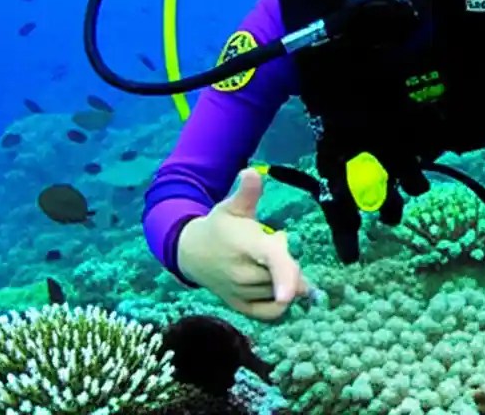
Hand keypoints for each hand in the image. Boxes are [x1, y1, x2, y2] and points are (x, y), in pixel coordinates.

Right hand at [177, 168, 312, 320]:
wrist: (191, 253)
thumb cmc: (220, 226)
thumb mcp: (232, 206)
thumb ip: (247, 192)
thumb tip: (251, 172)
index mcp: (248, 247)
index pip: (272, 262)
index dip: (285, 276)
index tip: (292, 294)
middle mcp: (245, 275)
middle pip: (285, 274)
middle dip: (287, 259)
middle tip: (272, 241)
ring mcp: (241, 294)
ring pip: (280, 292)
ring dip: (282, 278)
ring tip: (263, 259)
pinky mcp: (240, 307)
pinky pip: (269, 314)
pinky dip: (279, 303)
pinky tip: (274, 286)